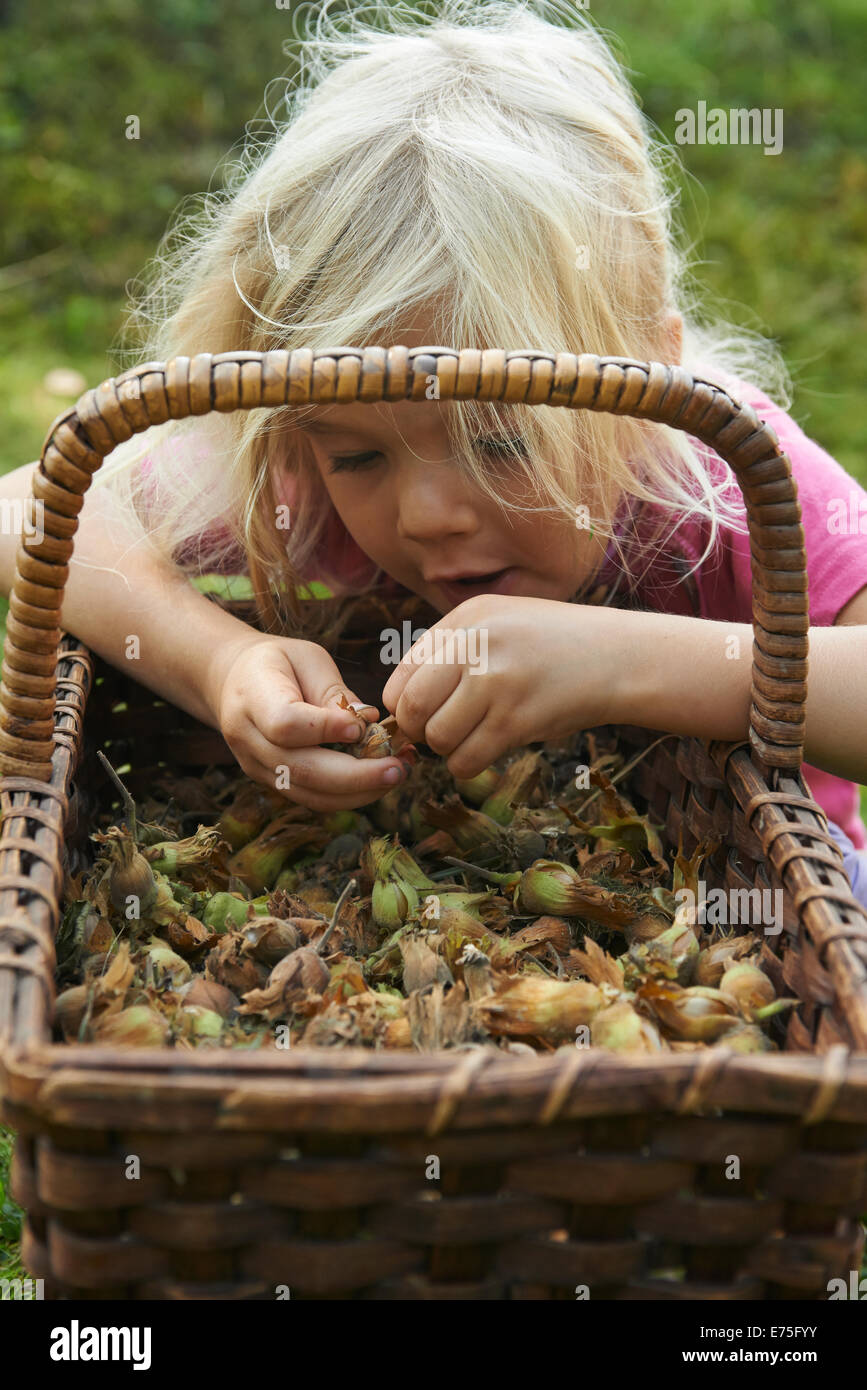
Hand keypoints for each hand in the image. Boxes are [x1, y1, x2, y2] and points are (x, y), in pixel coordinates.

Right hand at [205, 631, 411, 810]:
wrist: (234, 681)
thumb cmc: (279, 663)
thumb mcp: (306, 658)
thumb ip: (333, 691)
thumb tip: (367, 722)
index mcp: (252, 697)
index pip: (285, 723)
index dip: (325, 729)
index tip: (361, 726)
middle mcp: (248, 739)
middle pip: (301, 769)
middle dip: (356, 776)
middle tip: (398, 768)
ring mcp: (257, 767)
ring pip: (309, 793)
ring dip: (359, 792)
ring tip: (397, 773)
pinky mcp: (273, 783)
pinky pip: (312, 798)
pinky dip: (349, 795)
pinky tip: (378, 780)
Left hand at [381, 595, 628, 778]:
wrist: (620, 657)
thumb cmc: (555, 645)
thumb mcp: (499, 622)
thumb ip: (452, 651)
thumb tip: (400, 704)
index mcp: (466, 618)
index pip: (402, 674)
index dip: (404, 706)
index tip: (422, 716)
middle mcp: (474, 644)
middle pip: (411, 708)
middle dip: (419, 732)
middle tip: (439, 735)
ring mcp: (495, 680)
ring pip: (436, 738)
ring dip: (448, 750)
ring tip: (473, 738)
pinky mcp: (516, 718)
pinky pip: (466, 760)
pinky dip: (468, 766)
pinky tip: (487, 751)